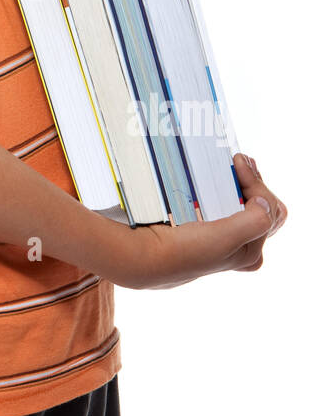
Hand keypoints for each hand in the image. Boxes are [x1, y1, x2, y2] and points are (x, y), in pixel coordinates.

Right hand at [117, 152, 286, 289]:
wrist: (146, 256)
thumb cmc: (184, 251)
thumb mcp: (225, 238)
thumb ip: (254, 221)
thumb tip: (264, 201)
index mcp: (251, 252)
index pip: (270, 209)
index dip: (256, 182)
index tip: (237, 161)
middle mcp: (241, 247)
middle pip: (262, 206)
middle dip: (253, 180)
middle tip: (238, 159)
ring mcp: (223, 236)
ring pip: (246, 203)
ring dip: (242, 182)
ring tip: (233, 163)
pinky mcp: (205, 227)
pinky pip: (226, 203)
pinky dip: (226, 187)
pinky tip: (217, 177)